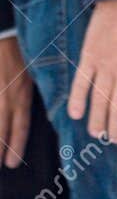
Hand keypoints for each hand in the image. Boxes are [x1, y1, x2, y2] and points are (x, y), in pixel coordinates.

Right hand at [0, 37, 34, 168]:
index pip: (20, 125)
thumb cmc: (20, 51)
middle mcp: (7, 97)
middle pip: (1, 129)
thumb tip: (25, 107)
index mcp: (22, 93)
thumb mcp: (31, 73)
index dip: (16, 145)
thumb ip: (27, 91)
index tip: (11, 164)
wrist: (4, 34)